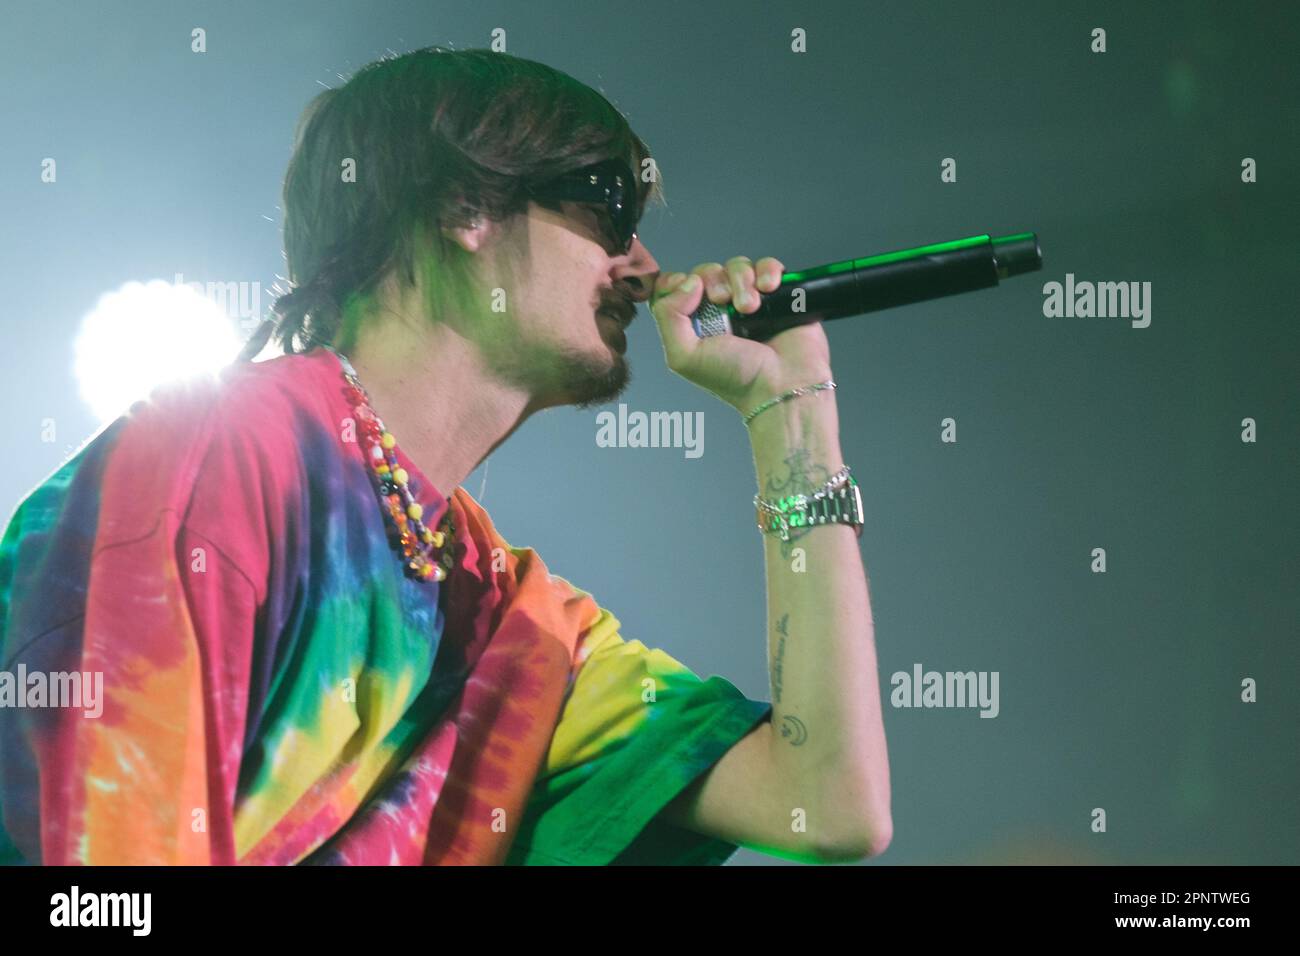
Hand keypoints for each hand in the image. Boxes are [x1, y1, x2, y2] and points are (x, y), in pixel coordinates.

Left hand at [648, 255, 832, 416]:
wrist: (783, 385)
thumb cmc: (736, 379)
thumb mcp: (684, 357)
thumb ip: (668, 317)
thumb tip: (687, 282)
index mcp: (695, 324)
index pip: (677, 287)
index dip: (679, 282)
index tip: (689, 290)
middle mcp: (721, 311)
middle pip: (706, 271)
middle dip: (713, 280)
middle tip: (724, 302)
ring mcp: (750, 301)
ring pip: (737, 266)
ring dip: (742, 280)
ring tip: (750, 307)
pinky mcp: (778, 295)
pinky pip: (768, 266)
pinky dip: (767, 271)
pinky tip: (769, 289)